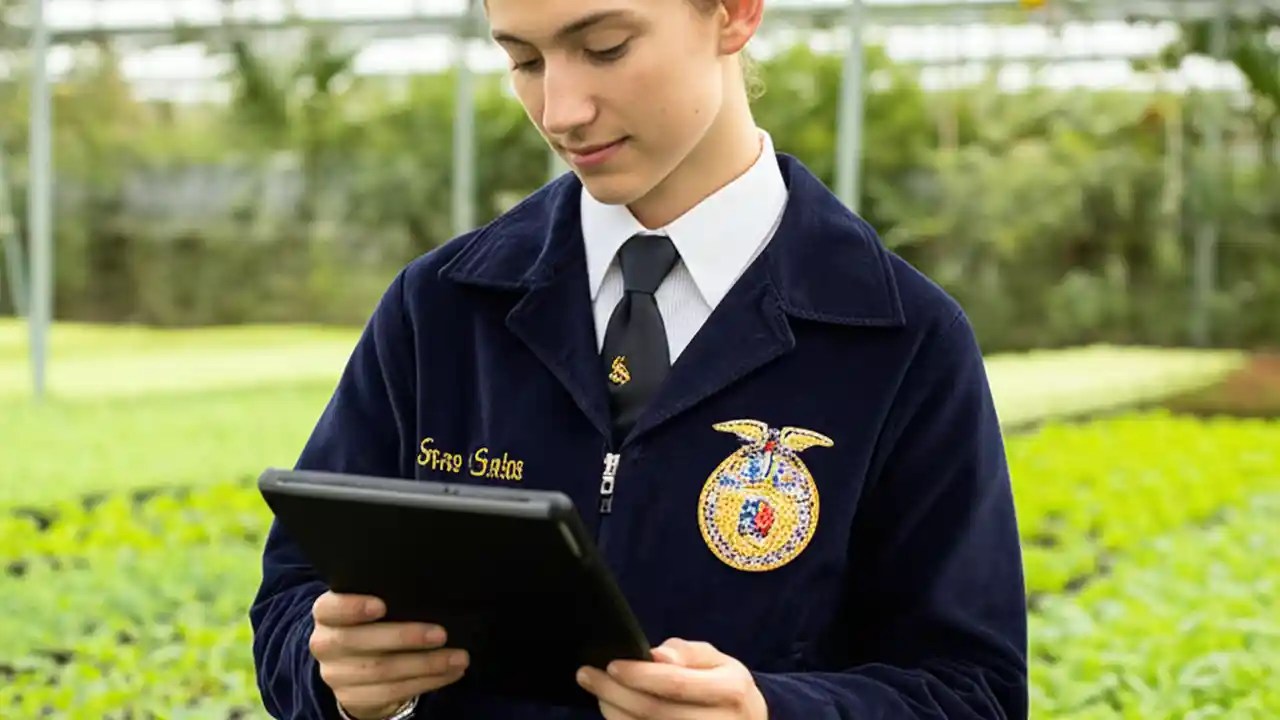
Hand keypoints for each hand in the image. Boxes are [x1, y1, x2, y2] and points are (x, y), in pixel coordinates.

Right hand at [309, 592, 468, 719]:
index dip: (353, 607)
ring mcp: (335, 675)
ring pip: (382, 671)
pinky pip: (392, 693)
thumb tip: (431, 591)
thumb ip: (388, 597)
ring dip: (427, 665)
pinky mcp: (352, 698)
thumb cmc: (372, 624)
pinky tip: (450, 673)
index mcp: (326, 614)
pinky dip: (427, 682)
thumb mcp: (371, 607)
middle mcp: (325, 644)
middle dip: (405, 637)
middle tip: (442, 634)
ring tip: (459, 657)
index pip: (331, 608)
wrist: (355, 668)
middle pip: (361, 642)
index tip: (382, 605)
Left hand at [576, 638, 768, 718]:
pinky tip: (615, 713)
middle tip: (586, 675)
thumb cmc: (725, 688)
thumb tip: (654, 657)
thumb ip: (687, 653)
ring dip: (614, 713)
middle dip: (614, 693)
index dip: (639, 676)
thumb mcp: (717, 661)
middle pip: (655, 713)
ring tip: (598, 693)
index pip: (676, 683)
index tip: (610, 665)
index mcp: (732, 689)